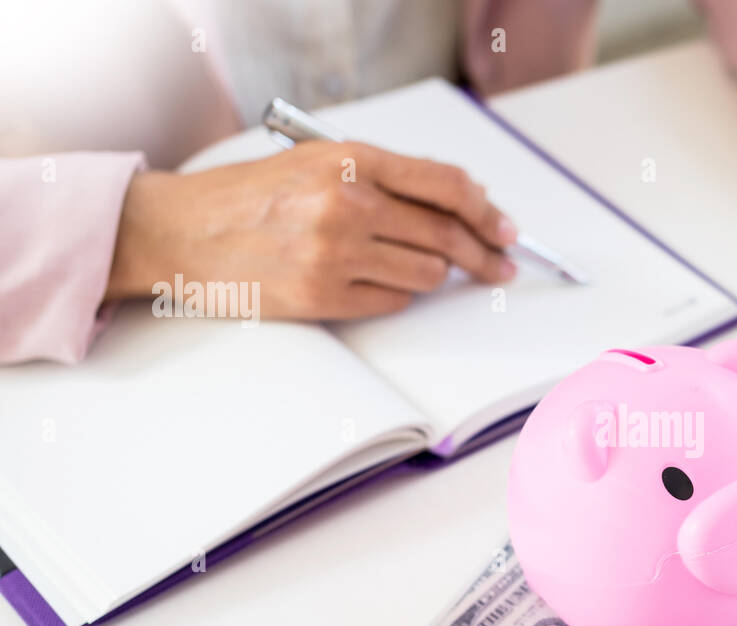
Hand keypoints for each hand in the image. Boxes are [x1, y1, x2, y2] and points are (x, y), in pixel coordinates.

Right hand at [105, 140, 518, 317]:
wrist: (179, 231)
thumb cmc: (248, 196)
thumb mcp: (316, 162)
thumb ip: (384, 177)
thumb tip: (458, 204)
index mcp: (350, 160)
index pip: (447, 186)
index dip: (488, 212)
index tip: (506, 230)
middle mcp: (347, 204)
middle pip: (446, 236)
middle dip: (482, 256)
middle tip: (500, 267)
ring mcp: (335, 253)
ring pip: (425, 275)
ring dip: (429, 276)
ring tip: (407, 267)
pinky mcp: (322, 296)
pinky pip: (392, 303)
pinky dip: (394, 297)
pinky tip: (372, 283)